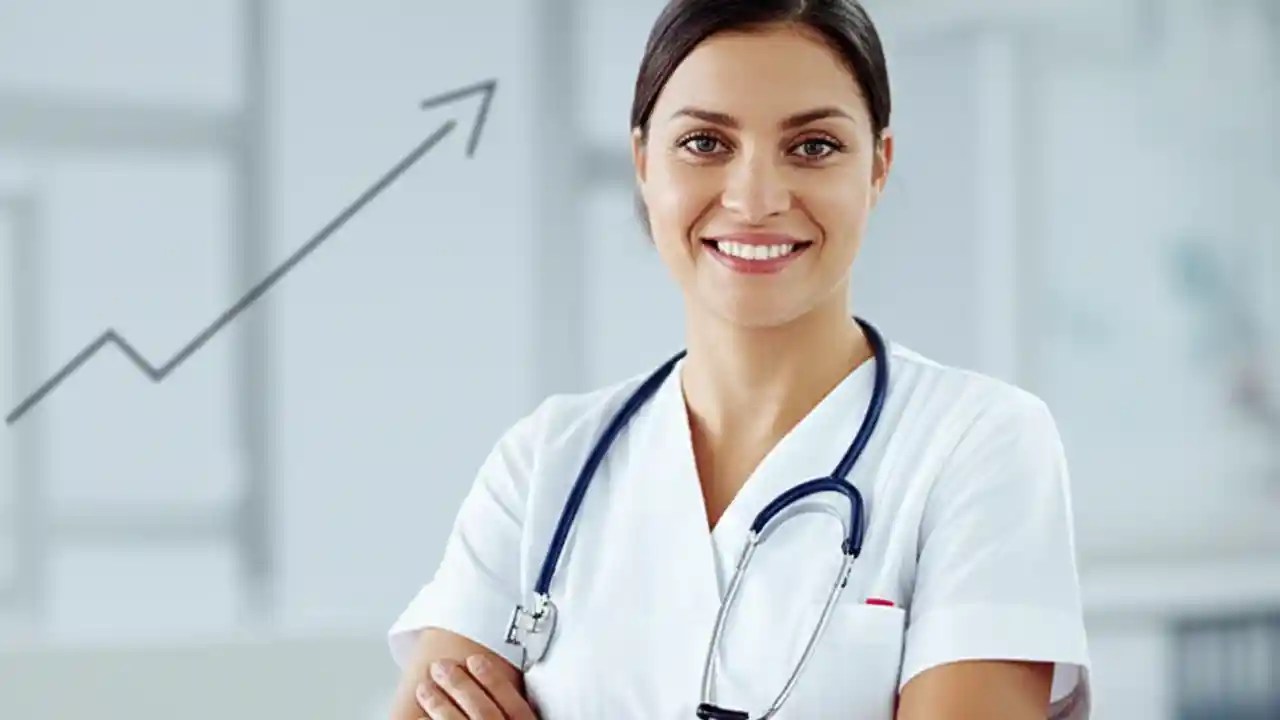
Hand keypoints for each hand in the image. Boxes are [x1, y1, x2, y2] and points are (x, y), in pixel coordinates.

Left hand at [415, 654, 538, 719]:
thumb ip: (517, 706)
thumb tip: (514, 679)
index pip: (516, 707)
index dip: (494, 681)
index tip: (475, 659)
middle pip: (484, 713)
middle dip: (460, 687)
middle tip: (440, 666)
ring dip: (439, 706)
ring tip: (424, 688)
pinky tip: (419, 718)